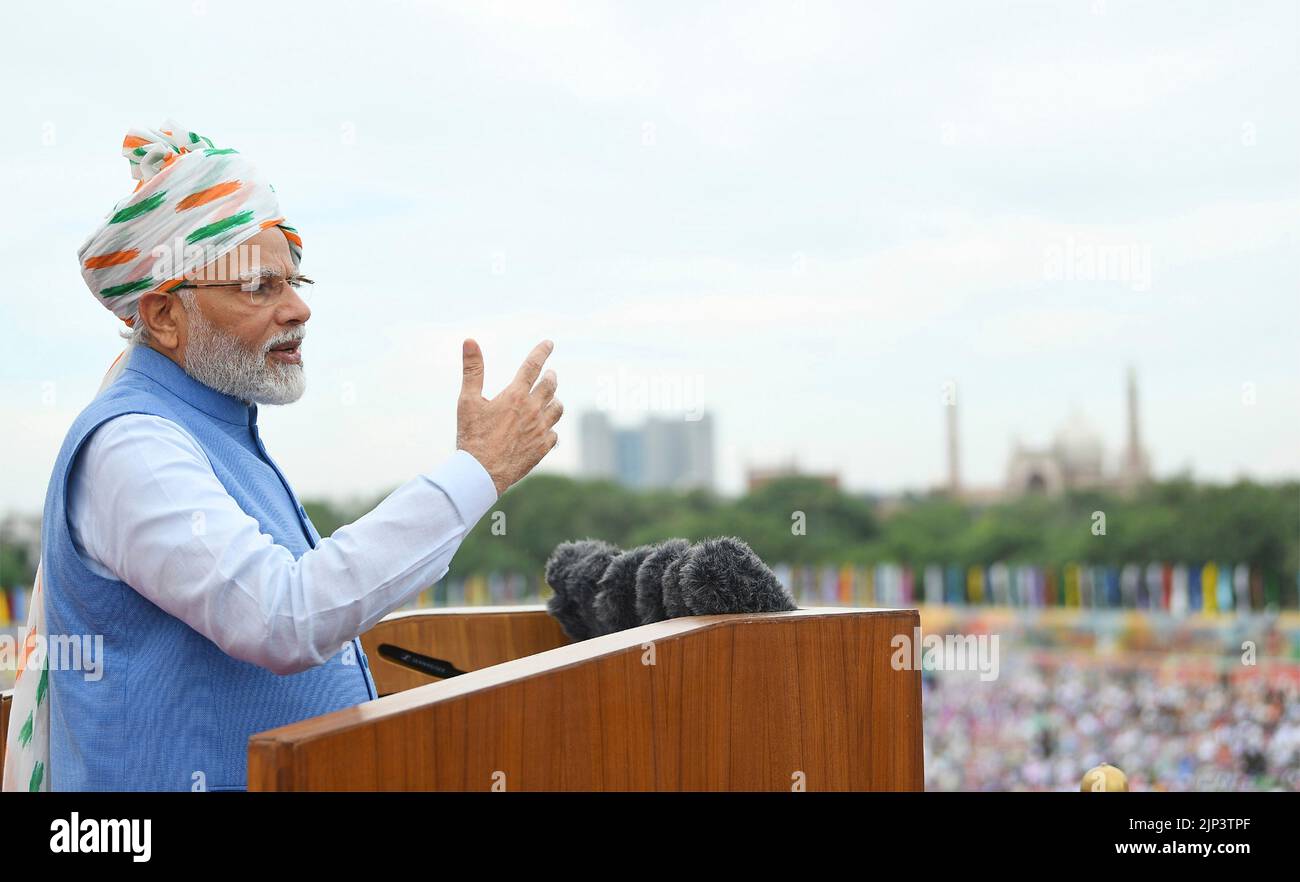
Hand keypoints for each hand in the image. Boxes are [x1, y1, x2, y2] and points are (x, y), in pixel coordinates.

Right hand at [456, 338, 562, 495]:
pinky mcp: (543, 448)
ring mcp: (540, 430)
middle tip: (550, 374)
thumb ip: (472, 370)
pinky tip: (546, 429)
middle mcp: (533, 410)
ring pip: (557, 409)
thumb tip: (469, 340)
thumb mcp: (467, 401)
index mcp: (515, 396)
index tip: (549, 343)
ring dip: (554, 400)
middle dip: (550, 377)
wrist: (481, 473)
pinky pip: (554, 434)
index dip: (542, 352)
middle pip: (550, 386)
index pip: (533, 366)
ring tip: (551, 399)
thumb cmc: (471, 436)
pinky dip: (551, 428)